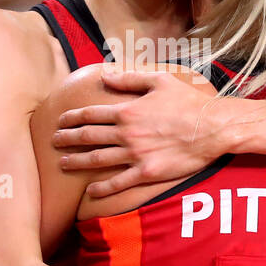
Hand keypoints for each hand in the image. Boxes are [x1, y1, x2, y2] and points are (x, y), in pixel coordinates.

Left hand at [54, 69, 221, 196]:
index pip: (90, 114)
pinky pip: (118, 183)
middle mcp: (126, 133)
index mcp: (127, 110)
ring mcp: (135, 155)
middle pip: (88, 137)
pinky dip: (102, 188)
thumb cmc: (188, 102)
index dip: (72, 118)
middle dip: (67, 139)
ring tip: (62, 163)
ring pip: (97, 160)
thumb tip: (105, 74)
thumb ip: (129, 78)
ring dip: (76, 162)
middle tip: (53, 141)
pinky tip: (90, 191)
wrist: (212, 128)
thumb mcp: (159, 80)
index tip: (61, 121)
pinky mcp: (146, 173)